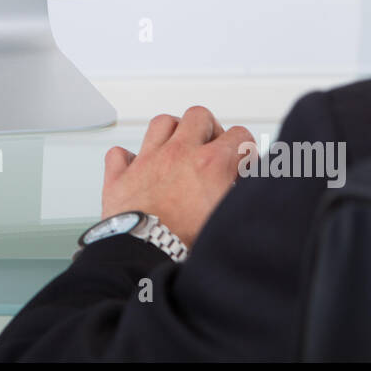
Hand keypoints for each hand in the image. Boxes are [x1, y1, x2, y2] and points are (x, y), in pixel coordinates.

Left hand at [101, 106, 255, 247]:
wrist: (145, 254)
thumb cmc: (186, 243)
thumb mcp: (229, 217)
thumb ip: (242, 196)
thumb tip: (250, 188)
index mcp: (211, 164)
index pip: (239, 136)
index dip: (245, 149)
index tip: (242, 162)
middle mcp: (179, 154)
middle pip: (199, 116)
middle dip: (209, 129)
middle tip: (211, 148)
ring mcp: (147, 161)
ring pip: (162, 123)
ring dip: (172, 132)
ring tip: (178, 149)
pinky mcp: (120, 177)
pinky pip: (120, 154)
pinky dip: (128, 158)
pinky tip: (136, 167)